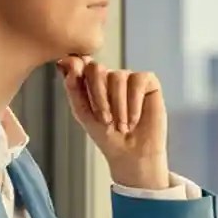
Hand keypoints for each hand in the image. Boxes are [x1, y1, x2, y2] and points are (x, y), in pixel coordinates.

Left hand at [56, 56, 168, 189]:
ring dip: (118, 106)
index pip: (80, 64)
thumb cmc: (107, 136)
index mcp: (92, 82)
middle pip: (97, 68)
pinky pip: (138, 81)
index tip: (77, 84)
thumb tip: (69, 62)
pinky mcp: (149, 82)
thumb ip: (74, 88)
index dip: (77, 71)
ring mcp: (129, 78)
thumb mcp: (83, 113)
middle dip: (99, 97)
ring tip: (122, 125)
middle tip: (105, 119)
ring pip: (118, 76)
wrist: (131, 155)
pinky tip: (134, 119)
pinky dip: (134, 103)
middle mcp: (110, 76)